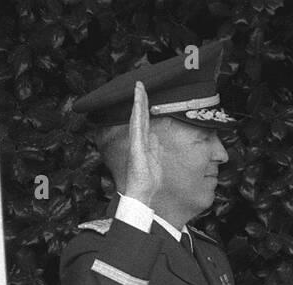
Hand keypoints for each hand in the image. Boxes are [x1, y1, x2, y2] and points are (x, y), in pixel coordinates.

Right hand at [114, 81, 162, 205]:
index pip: (144, 121)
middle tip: (140, 83)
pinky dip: (137, 113)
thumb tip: (155, 138)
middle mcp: (138, 140)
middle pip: (139, 115)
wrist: (141, 192)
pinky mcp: (136, 145)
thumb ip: (155, 148)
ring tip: (139, 86)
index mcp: (143, 143)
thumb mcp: (155, 161)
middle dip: (140, 99)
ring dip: (138, 101)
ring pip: (137, 117)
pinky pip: (137, 125)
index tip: (144, 93)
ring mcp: (136, 142)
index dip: (144, 107)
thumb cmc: (148, 181)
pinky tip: (138, 102)